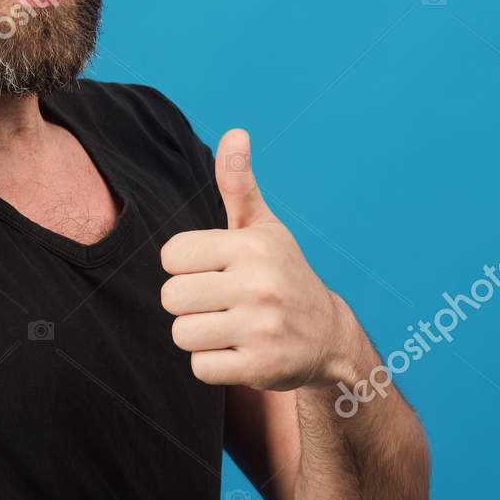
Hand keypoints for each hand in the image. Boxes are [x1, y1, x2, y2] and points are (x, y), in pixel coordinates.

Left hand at [160, 128, 358, 390]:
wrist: (328, 336)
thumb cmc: (282, 274)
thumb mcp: (263, 228)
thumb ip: (238, 185)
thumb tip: (234, 133)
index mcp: (251, 246)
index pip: (172, 255)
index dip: (184, 266)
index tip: (212, 270)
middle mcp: (259, 284)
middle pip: (171, 296)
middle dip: (187, 303)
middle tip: (219, 303)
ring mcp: (261, 327)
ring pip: (182, 333)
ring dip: (197, 335)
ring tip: (227, 326)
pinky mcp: (261, 366)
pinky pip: (200, 367)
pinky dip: (212, 364)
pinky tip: (238, 350)